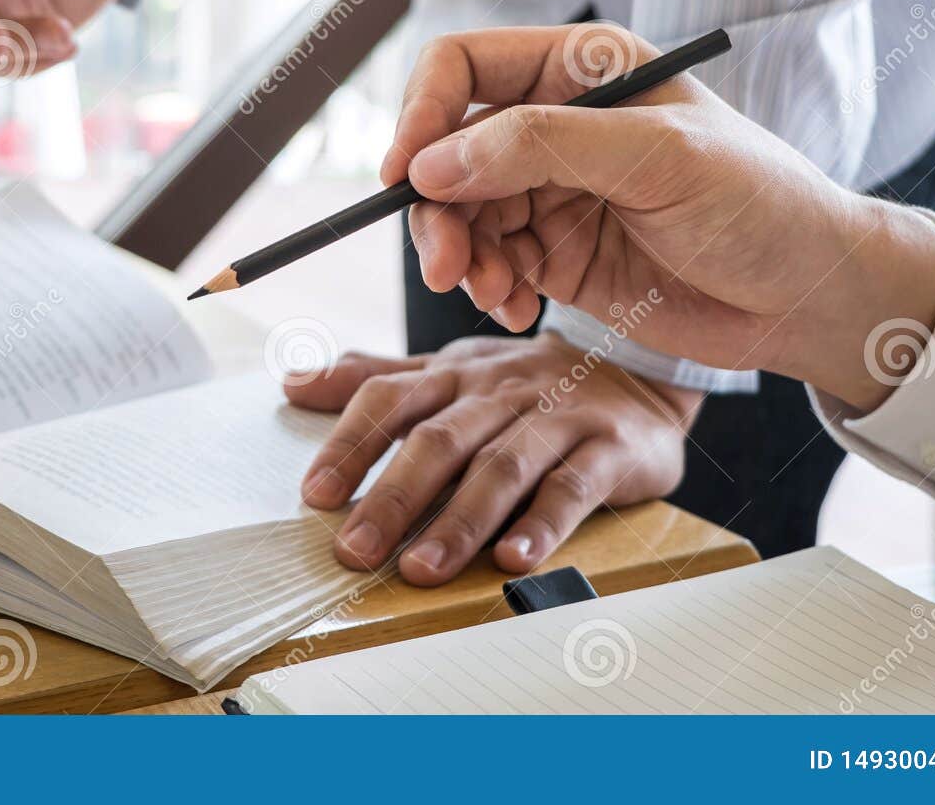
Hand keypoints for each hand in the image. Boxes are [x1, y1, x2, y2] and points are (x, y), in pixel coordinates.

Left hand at [285, 334, 702, 585]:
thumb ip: (378, 380)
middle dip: (393, 496)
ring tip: (422, 569)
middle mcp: (501, 391)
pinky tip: (515, 560)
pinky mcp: (610, 449)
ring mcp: (557, 417)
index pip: (391, 399)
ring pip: (502, 466)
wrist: (642, 366)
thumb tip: (292, 384)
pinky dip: (544, 524)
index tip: (313, 493)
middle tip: (354, 550)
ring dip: (460, 520)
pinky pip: (574, 487)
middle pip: (440, 440)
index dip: (351, 443)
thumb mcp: (453, 370)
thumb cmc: (529, 382)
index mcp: (456, 374)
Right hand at [387, 23, 934, 410]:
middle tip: (447, 265)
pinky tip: (518, 309)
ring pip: (459, 212)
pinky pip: (488, 263)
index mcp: (583, 68)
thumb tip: (433, 162)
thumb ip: (543, 147)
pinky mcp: (556, 254)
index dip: (421, 114)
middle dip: (437, 207)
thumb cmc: (758, 204)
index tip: (405, 177)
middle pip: (448, 149)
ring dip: (460, 255)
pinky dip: (486, 288)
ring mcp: (554, 191)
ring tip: (493, 294)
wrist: (809, 298)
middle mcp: (558, 124)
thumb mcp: (657, 159)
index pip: (464, 66)